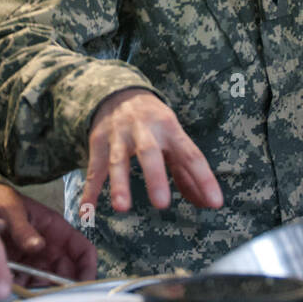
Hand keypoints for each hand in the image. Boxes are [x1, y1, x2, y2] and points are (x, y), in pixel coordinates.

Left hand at [0, 184, 97, 285]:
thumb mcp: (10, 210)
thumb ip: (22, 228)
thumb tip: (38, 246)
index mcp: (56, 229)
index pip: (83, 250)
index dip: (88, 268)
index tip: (85, 286)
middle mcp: (50, 247)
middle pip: (68, 273)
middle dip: (63, 288)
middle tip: (51, 299)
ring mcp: (36, 259)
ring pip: (48, 282)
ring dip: (41, 291)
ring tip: (26, 291)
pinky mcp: (20, 268)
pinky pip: (28, 284)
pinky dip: (22, 290)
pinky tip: (10, 287)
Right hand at [82, 89, 222, 213]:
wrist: (118, 91)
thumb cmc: (154, 123)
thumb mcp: (174, 138)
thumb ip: (188, 171)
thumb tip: (206, 203)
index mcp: (170, 128)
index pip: (190, 155)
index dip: (204, 178)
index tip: (215, 203)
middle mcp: (144, 129)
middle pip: (150, 153)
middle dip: (155, 178)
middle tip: (162, 204)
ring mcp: (118, 135)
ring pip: (118, 160)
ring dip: (119, 183)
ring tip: (122, 207)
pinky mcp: (98, 142)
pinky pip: (94, 169)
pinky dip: (90, 190)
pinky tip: (87, 209)